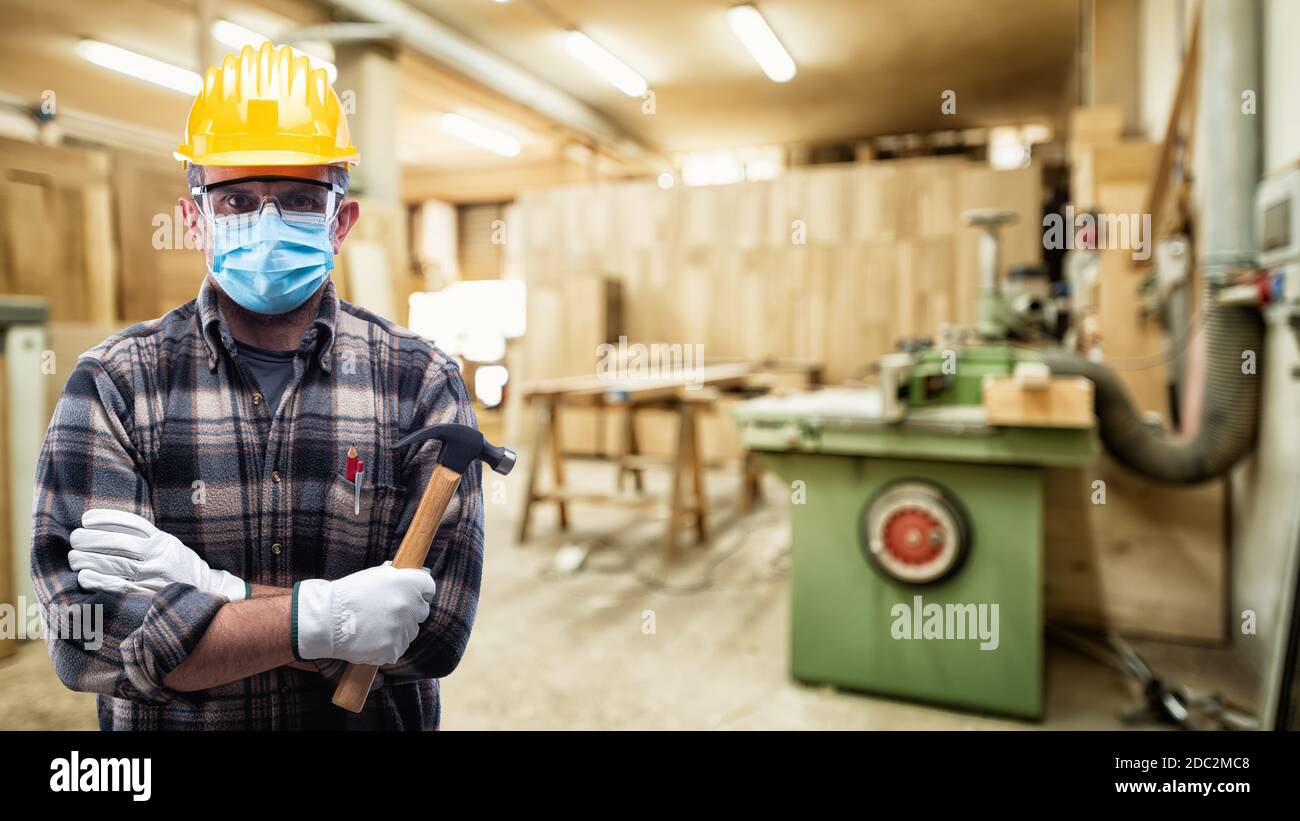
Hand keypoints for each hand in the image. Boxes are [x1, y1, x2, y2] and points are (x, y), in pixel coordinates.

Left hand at [69, 509, 247, 600]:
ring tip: (74, 557)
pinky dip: (95, 580)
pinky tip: (83, 576)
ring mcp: (152, 576)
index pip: (130, 523)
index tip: (86, 519)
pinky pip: (114, 586)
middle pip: (116, 542)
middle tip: (75, 539)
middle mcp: (158, 556)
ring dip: (86, 559)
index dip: (104, 519)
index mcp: (163, 540)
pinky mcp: (144, 595)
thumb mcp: (168, 545)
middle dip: (89, 539)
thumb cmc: (177, 567)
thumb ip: (145, 536)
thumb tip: (106, 527)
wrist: (204, 594)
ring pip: (111, 563)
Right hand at [294, 563, 436, 666]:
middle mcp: (409, 604)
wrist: (326, 620)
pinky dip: (387, 647)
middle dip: (409, 612)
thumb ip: (396, 576)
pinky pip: (397, 649)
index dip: (420, 592)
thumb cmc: (348, 595)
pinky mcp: (393, 649)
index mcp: (407, 582)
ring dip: (398, 630)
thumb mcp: (375, 575)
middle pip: (422, 611)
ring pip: (410, 632)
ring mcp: (402, 628)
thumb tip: (410, 576)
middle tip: (387, 614)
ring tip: (374, 627)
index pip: (429, 587)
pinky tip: (371, 639)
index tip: (411, 596)